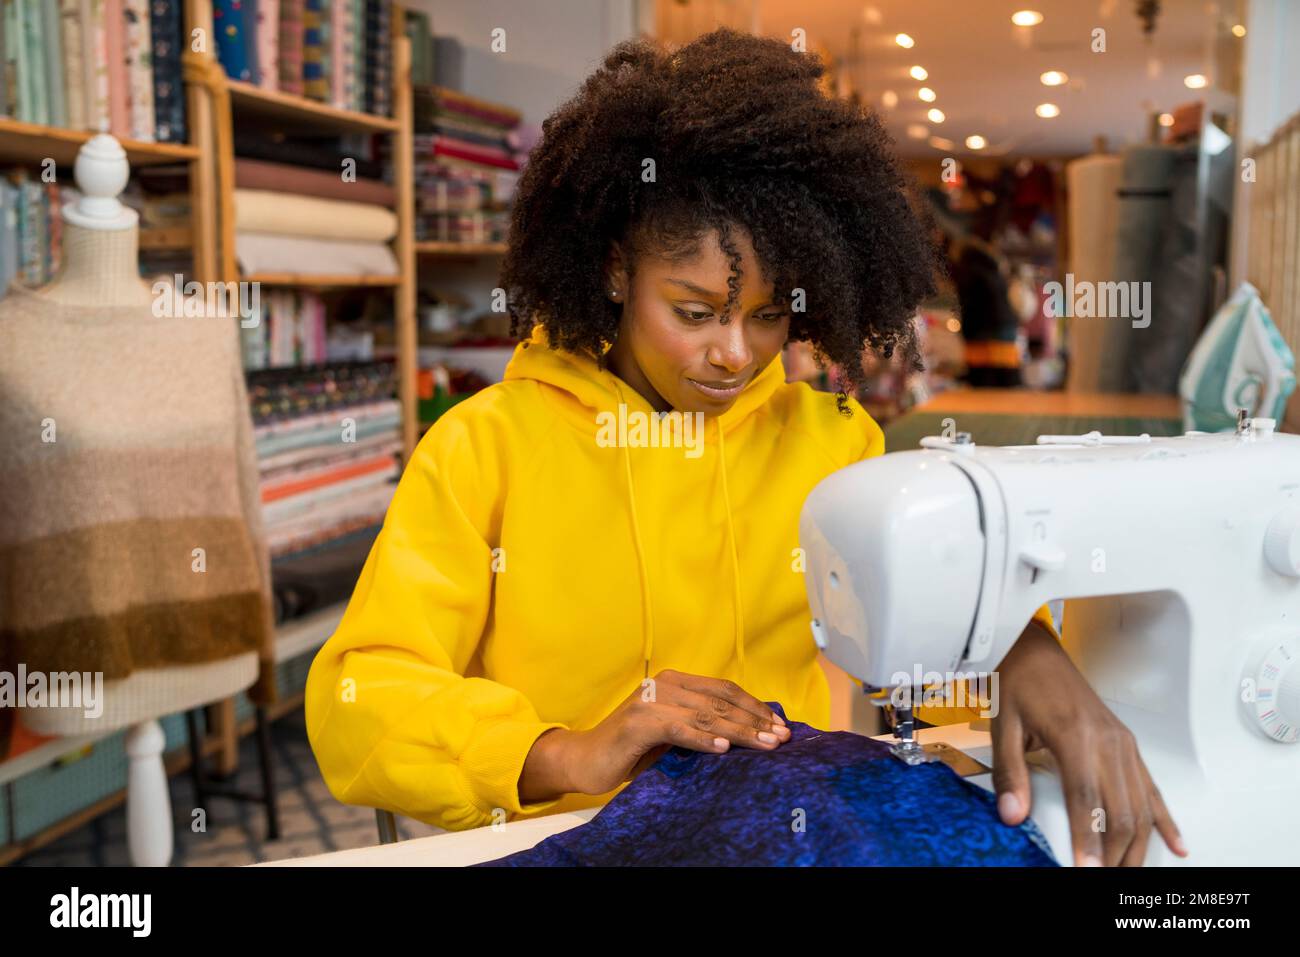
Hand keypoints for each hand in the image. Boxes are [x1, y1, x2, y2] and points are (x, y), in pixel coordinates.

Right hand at [519, 669, 790, 801]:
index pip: (725, 690)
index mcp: (676, 682)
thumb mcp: (674, 733)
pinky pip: (678, 729)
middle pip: (721, 702)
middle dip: (755, 721)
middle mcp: (665, 685)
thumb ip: (703, 726)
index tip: (780, 726)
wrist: (586, 759)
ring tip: (766, 745)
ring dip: (740, 732)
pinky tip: (724, 749)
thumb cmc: (632, 750)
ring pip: (706, 715)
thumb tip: (752, 734)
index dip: (755, 707)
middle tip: (782, 738)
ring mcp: (650, 701)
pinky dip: (704, 739)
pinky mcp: (638, 723)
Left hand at [990, 621, 1188, 866]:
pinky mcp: (1127, 744)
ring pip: (1141, 804)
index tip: (1086, 868)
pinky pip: (1152, 787)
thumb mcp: (1003, 726)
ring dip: (1138, 843)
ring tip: (1127, 870)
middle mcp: (1106, 741)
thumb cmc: (1019, 682)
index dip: (1088, 839)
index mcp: (1074, 735)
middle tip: (1104, 876)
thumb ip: (1009, 773)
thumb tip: (1012, 814)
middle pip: (1120, 809)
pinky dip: (1164, 818)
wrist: (1037, 651)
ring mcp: (1122, 743)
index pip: (1086, 799)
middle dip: (1115, 851)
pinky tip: (1175, 843)